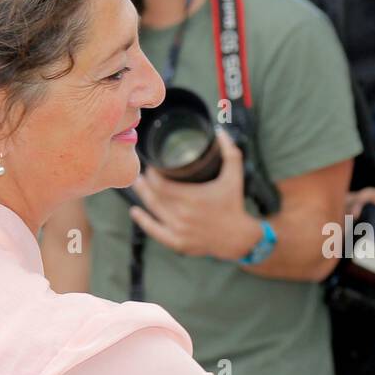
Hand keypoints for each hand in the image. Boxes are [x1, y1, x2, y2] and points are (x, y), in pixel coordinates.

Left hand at [128, 130, 260, 260]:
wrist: (238, 238)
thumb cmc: (234, 204)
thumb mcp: (235, 176)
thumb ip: (229, 152)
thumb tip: (221, 131)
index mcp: (193, 197)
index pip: (161, 183)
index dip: (153, 174)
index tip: (153, 166)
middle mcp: (183, 215)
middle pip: (154, 196)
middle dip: (146, 183)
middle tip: (142, 173)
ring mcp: (179, 231)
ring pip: (153, 210)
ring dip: (142, 196)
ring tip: (137, 184)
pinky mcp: (178, 243)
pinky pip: (155, 231)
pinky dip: (143, 221)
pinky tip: (136, 212)